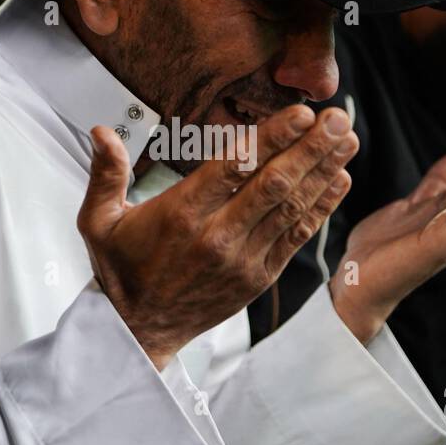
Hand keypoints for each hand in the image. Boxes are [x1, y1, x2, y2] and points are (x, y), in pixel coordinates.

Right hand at [78, 104, 355, 367]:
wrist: (139, 331)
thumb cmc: (122, 270)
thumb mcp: (98, 221)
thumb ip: (105, 174)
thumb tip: (100, 130)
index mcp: (181, 215)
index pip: (234, 168)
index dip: (272, 139)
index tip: (300, 113)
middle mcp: (217, 237)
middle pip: (273, 185)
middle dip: (310, 149)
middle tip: (337, 118)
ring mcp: (243, 260)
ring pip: (291, 209)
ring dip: (323, 172)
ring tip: (347, 140)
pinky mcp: (259, 277)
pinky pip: (296, 238)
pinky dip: (320, 208)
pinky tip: (338, 180)